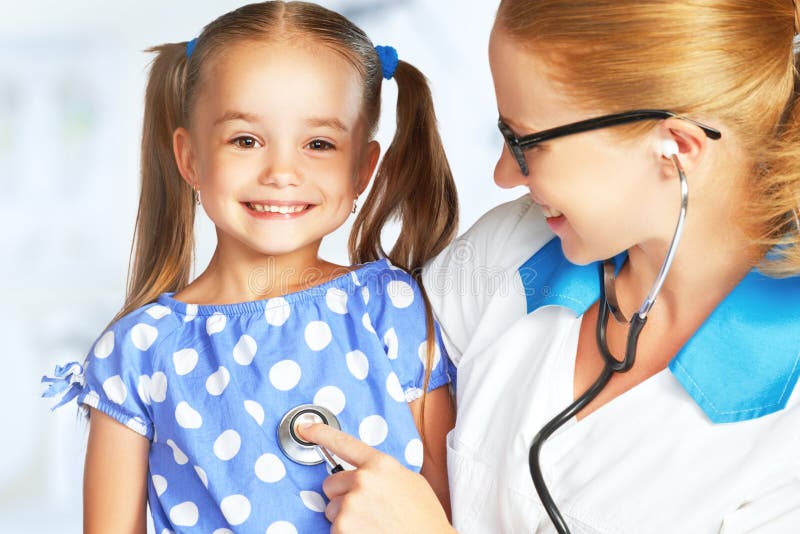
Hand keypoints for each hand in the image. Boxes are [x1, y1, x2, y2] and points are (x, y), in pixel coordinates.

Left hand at [298, 423, 454, 533]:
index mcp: (381, 464)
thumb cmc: (423, 518)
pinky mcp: (343, 527)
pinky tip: (369, 532)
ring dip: (345, 517)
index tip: (305, 428)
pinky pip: (334, 528)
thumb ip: (383, 471)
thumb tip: (365, 471)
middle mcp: (364, 479)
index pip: (344, 443)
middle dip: (343, 495)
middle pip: (331, 483)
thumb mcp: (410, 481)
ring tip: (372, 523)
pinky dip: (346, 533)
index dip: (321, 433)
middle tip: (367, 508)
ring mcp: (352, 504)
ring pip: (331, 508)